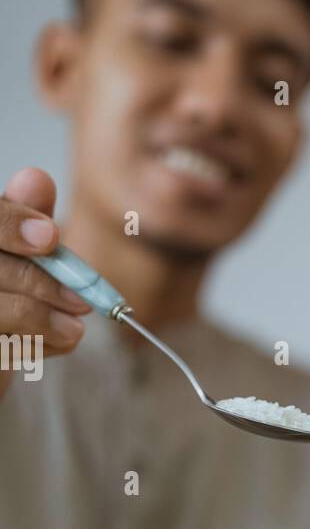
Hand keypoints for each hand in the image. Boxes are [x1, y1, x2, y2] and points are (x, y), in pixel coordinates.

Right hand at [0, 168, 89, 399]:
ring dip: (42, 322)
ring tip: (75, 330)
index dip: (11, 225)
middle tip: (83, 301)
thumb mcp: (17, 248)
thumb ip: (24, 216)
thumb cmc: (6, 289)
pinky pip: (2, 348)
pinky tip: (55, 344)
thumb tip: (37, 180)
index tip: (51, 236)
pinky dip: (33, 348)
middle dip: (41, 283)